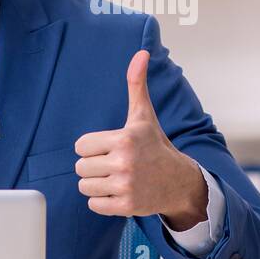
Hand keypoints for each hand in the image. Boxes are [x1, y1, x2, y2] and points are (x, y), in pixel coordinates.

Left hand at [74, 49, 208, 229]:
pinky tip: (120, 192)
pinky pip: (94, 204)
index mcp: (125, 138)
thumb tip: (141, 52)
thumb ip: (136, 84)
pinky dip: (103, 201)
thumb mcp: (144, 115)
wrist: (179, 181)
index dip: (93, 146)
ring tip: (117, 178)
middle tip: (114, 164)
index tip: (111, 147)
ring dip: (97, 184)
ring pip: (85, 187)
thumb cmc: (155, 145)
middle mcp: (125, 162)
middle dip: (94, 166)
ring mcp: (126, 186)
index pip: (81, 145)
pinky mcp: (126, 206)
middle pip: (80, 167)